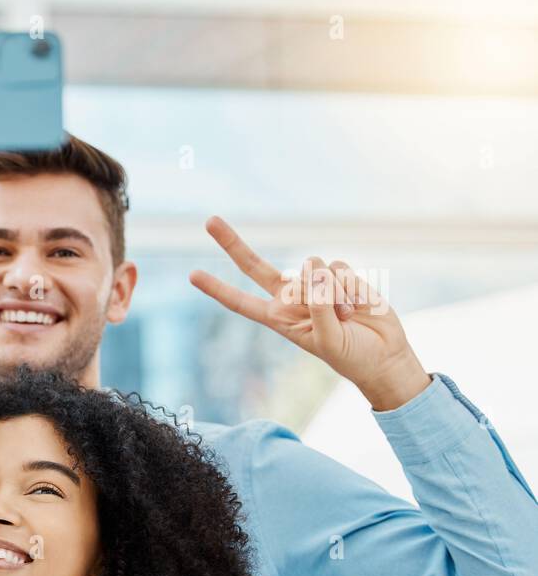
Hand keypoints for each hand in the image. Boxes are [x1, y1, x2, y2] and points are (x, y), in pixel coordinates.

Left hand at [189, 216, 430, 410]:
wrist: (383, 354)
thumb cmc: (350, 355)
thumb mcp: (328, 339)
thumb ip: (319, 307)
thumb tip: (317, 270)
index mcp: (278, 318)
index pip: (241, 302)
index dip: (218, 289)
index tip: (193, 275)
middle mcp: (291, 297)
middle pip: (255, 266)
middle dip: (232, 243)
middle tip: (210, 220)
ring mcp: (314, 283)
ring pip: (313, 267)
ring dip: (334, 292)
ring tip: (345, 315)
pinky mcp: (339, 274)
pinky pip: (338, 266)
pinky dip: (350, 285)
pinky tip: (357, 303)